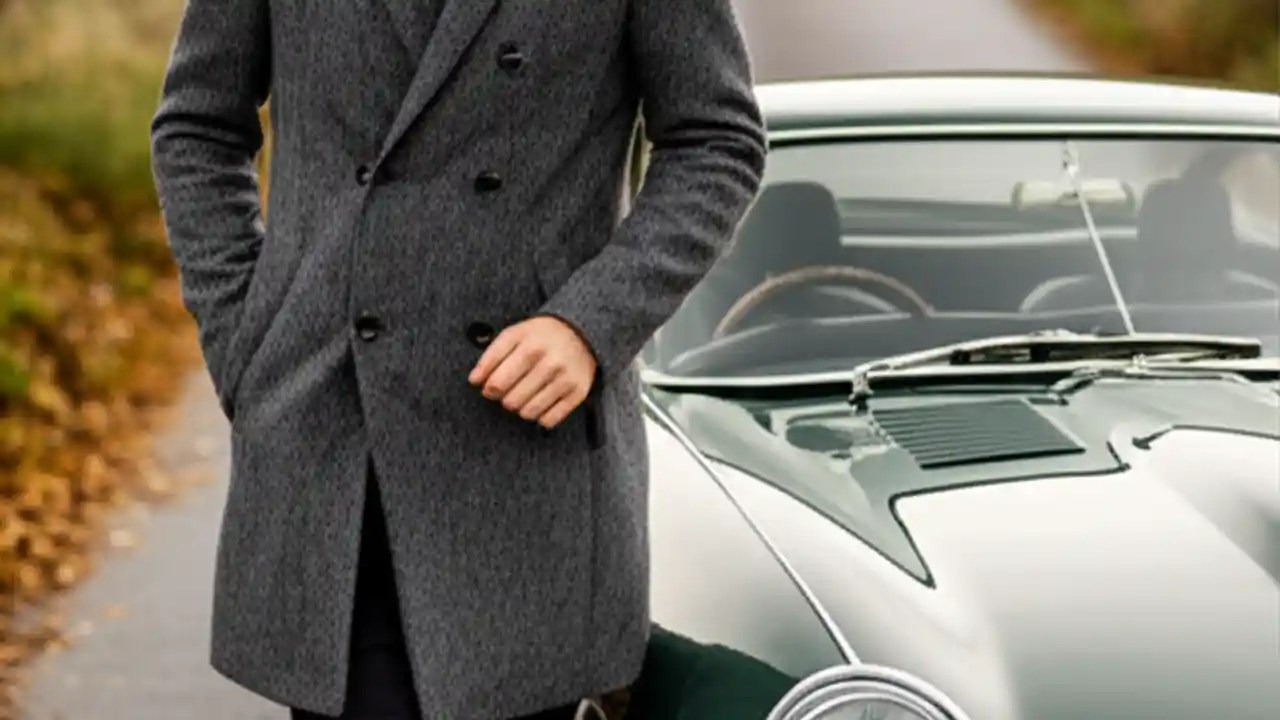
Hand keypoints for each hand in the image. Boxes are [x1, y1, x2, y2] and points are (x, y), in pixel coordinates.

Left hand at [467, 316, 597, 428]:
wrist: (581, 332)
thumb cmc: (540, 335)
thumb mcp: (514, 334)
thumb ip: (491, 355)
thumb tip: (474, 380)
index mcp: (530, 346)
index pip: (496, 382)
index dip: (488, 389)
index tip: (490, 387)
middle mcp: (550, 363)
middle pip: (511, 401)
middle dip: (504, 399)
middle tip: (509, 390)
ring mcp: (566, 379)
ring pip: (528, 413)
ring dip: (521, 408)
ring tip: (524, 395)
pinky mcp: (577, 393)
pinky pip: (548, 420)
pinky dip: (540, 416)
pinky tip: (540, 402)